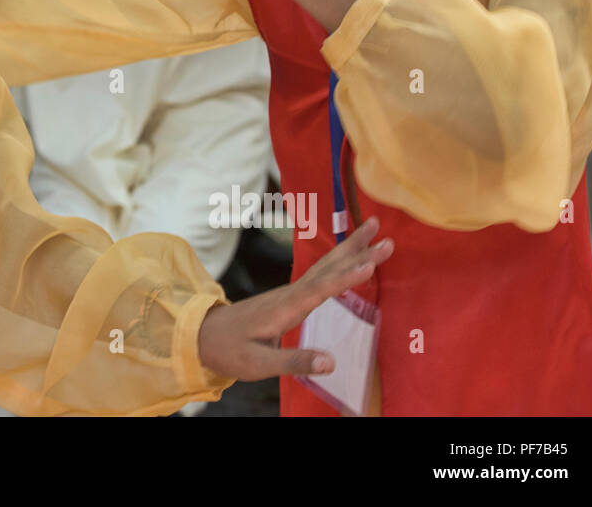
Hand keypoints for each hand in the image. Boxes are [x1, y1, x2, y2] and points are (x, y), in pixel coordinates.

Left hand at [198, 217, 393, 380]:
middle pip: (328, 269)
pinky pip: (321, 273)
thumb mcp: (259, 364)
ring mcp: (290, 291)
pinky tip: (352, 256)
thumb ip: (294, 361)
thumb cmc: (230, 350)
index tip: (369, 265)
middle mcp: (290, 294)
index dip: (344, 279)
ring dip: (351, 248)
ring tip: (373, 228)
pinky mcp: (291, 295)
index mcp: (285, 309)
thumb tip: (332, 362)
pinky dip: (340, 260)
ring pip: (325, 266)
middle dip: (358, 253)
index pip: (319, 291)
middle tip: (387, 239)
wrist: (204, 335)